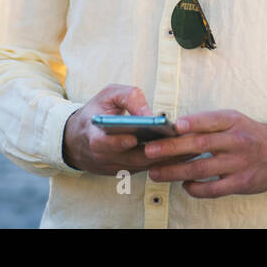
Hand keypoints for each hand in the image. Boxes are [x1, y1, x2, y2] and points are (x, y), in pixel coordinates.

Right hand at [61, 84, 200, 175]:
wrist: (78, 138)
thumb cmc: (97, 111)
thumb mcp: (108, 95)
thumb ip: (129, 97)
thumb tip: (150, 114)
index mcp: (93, 137)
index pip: (104, 144)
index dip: (118, 143)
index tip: (133, 138)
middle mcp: (104, 157)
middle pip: (132, 158)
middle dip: (156, 151)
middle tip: (176, 142)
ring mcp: (116, 167)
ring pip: (144, 166)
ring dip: (167, 158)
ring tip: (189, 147)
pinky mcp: (127, 172)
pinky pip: (148, 168)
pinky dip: (166, 161)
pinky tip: (185, 153)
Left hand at [142, 109, 266, 197]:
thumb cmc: (248, 134)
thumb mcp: (233, 120)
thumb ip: (208, 123)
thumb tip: (175, 128)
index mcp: (232, 121)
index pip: (209, 120)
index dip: (191, 122)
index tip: (172, 126)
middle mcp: (236, 141)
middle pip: (200, 144)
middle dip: (172, 148)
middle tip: (150, 151)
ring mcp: (238, 163)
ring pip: (201, 169)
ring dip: (175, 171)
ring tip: (156, 172)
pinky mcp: (240, 183)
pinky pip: (213, 189)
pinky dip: (195, 188)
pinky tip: (184, 185)